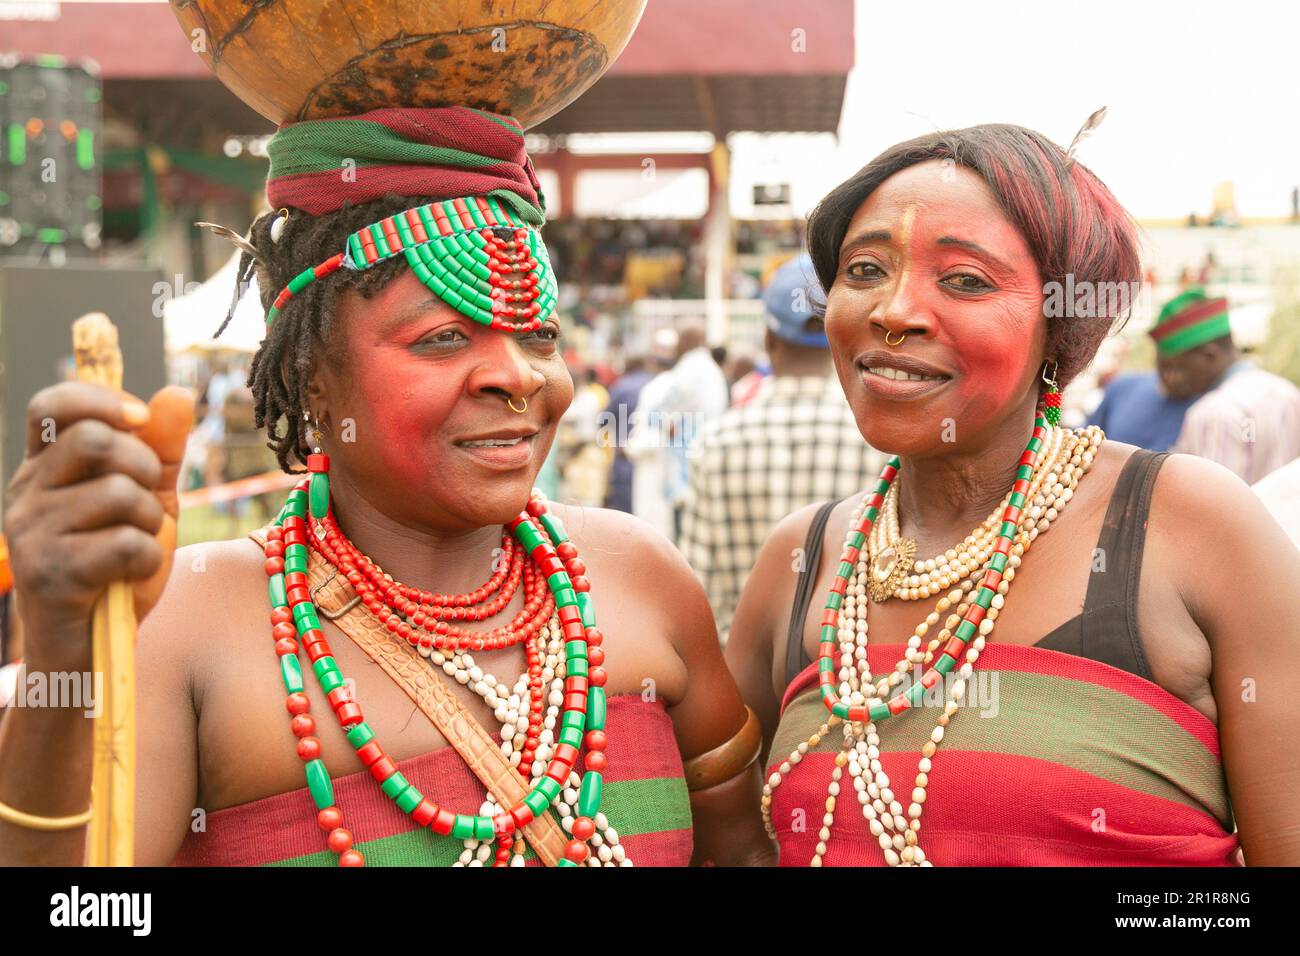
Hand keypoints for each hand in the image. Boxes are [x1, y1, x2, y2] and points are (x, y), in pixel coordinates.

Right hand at [3, 381, 193, 669]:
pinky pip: (126, 544)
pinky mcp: (49, 574)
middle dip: (143, 465)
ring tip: (138, 544)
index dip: (100, 399)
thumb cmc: (118, 564)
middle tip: (147, 498)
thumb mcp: (147, 499)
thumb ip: (162, 449)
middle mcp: (25, 493)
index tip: (140, 420)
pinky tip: (132, 575)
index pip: (53, 405)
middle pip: (93, 440)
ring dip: (150, 522)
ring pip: (119, 494)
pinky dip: (148, 559)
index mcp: (43, 468)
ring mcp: (31, 533)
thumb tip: (178, 392)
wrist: (93, 645)